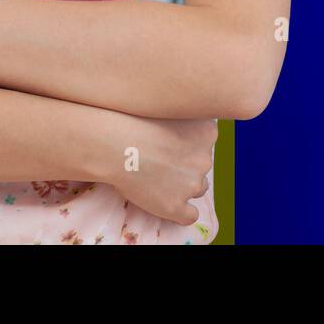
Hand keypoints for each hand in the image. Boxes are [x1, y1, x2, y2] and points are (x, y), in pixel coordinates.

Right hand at [103, 115, 218, 225]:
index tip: (169, 141)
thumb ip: (186, 118)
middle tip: (160, 160)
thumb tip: (186, 131)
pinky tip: (167, 204)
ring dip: (183, 186)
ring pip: (198, 188)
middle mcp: (205, 159)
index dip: (188, 144)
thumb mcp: (171, 107)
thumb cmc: (136, 120)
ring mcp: (192, 184)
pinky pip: (190, 215)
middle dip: (186, 164)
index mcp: (208, 132)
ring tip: (159, 178)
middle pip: (202, 165)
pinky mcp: (175, 206)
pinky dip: (181, 212)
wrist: (116, 144)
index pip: (207, 142)